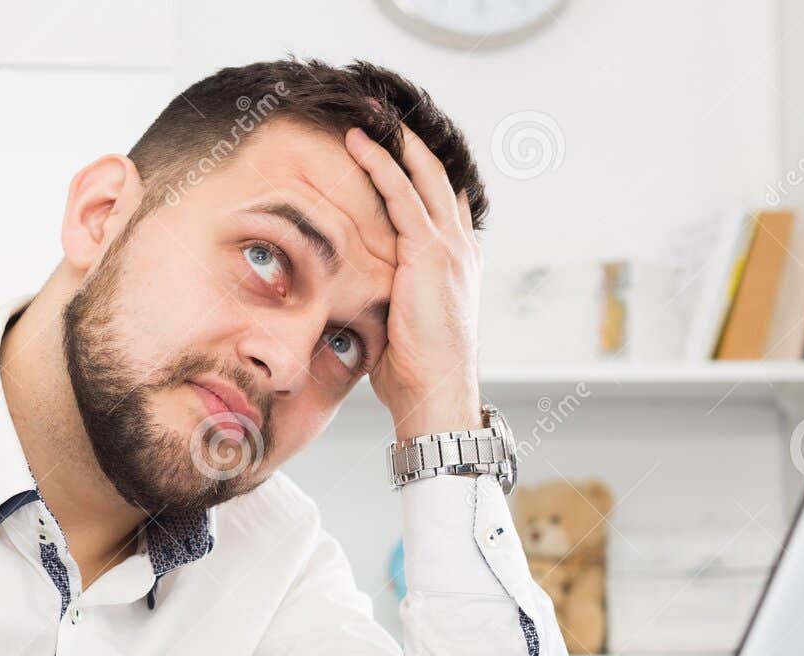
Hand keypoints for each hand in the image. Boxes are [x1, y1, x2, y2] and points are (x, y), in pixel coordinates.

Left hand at [344, 124, 482, 439]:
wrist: (434, 393)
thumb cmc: (411, 371)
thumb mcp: (397, 322)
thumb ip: (383, 294)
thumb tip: (343, 290)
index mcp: (456, 263)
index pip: (442, 204)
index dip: (421, 172)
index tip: (396, 147)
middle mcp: (460, 248)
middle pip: (436, 177)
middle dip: (410, 143)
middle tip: (383, 114)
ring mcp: (449, 247)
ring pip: (421, 176)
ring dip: (392, 142)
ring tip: (364, 117)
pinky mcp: (430, 253)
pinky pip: (402, 195)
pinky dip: (381, 165)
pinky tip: (359, 145)